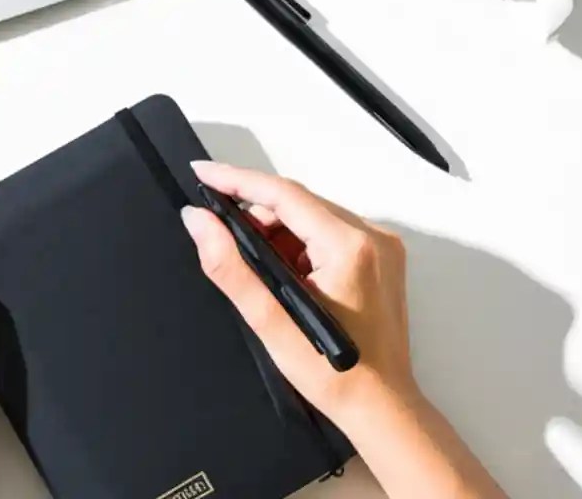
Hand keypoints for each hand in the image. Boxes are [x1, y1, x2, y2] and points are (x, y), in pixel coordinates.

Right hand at [180, 161, 412, 421]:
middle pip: (297, 204)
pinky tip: (284, 276)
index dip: (237, 180)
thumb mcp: (272, 322)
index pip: (284, 195)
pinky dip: (298, 245)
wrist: (382, 407)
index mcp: (350, 247)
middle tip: (221, 238)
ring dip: (276, 233)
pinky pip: (327, 233)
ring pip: (311, 217)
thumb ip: (231, 268)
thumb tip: (199, 222)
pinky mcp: (380, 258)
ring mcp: (381, 246)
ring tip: (257, 272)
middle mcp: (372, 237)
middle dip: (255, 215)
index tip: (202, 174)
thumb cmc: (334, 374)